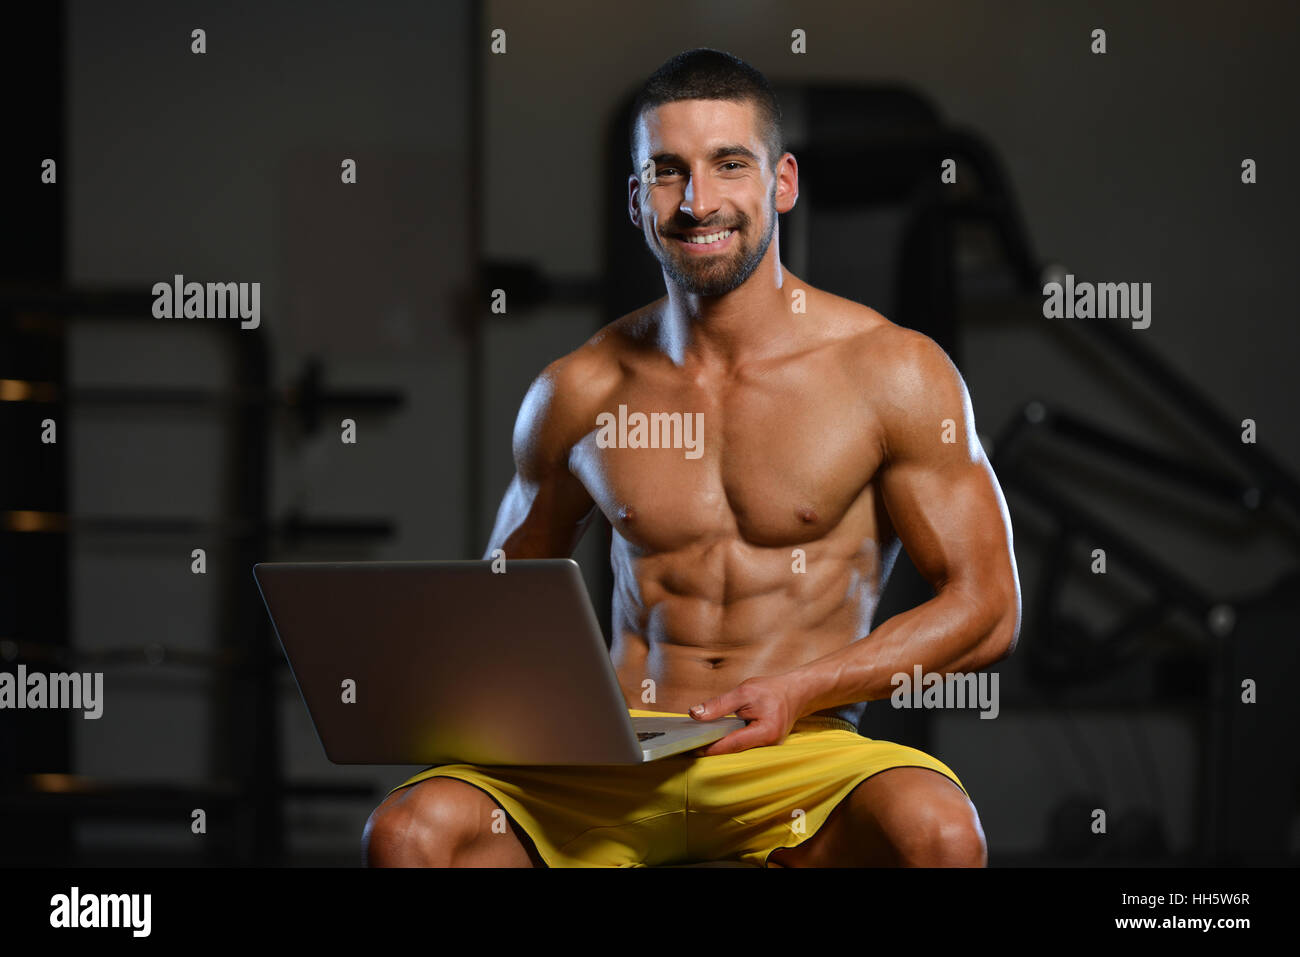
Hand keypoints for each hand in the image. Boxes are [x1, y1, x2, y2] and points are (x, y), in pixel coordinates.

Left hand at [687, 675, 802, 755]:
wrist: (797, 691)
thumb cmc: (773, 689)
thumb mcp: (744, 691)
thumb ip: (719, 704)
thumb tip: (696, 714)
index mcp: (766, 731)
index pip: (733, 744)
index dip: (712, 747)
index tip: (693, 748)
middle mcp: (770, 744)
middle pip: (736, 749)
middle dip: (715, 747)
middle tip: (692, 744)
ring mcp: (770, 746)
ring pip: (740, 748)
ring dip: (723, 743)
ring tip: (703, 738)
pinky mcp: (767, 744)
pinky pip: (745, 744)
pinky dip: (732, 740)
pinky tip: (719, 734)